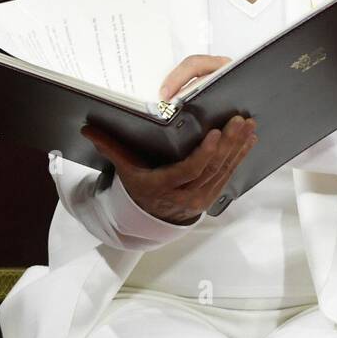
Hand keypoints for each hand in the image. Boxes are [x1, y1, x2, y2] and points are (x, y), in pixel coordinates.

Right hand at [80, 51, 255, 225]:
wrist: (149, 216)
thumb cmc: (139, 185)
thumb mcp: (125, 168)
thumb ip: (110, 147)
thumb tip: (87, 128)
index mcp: (164, 187)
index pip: (189, 171)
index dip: (204, 154)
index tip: (215, 133)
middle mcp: (185, 197)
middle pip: (210, 169)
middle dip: (228, 145)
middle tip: (238, 121)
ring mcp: (201, 199)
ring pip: (224, 172)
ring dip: (238, 148)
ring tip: (248, 125)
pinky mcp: (212, 196)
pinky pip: (229, 175)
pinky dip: (240, 157)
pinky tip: (249, 140)